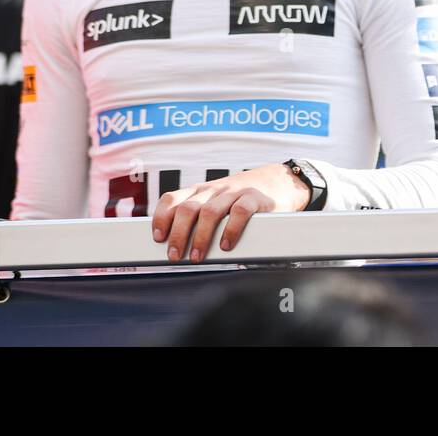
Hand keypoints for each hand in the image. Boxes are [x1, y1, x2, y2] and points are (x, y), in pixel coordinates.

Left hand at [151, 162, 310, 261]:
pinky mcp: (255, 198)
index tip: (157, 238)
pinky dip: (230, 230)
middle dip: (177, 234)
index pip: (172, 199)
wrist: (280, 180)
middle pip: (188, 208)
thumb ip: (199, 215)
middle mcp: (214, 189)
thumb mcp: (217, 200)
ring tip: (197, 257)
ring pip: (210, 212)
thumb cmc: (243, 196)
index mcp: (201, 190)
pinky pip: (240, 212)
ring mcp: (234, 192)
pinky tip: (226, 245)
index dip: (161, 217)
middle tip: (174, 255)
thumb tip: (176, 244)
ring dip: (200, 237)